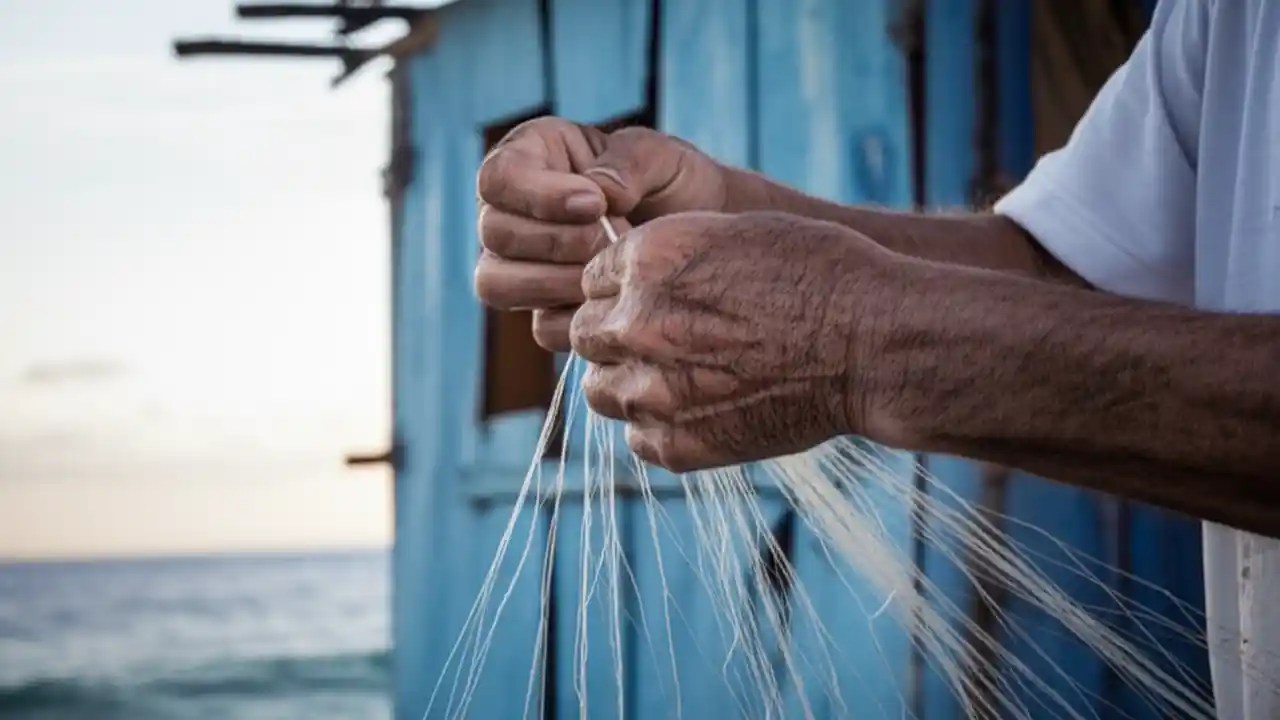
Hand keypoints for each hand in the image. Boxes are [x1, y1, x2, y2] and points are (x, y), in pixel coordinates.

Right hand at [473, 117, 726, 350]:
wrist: (703, 233)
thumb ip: (628, 161)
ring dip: (556, 282)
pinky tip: (615, 299)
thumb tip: (596, 194)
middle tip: (611, 239)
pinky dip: (579, 319)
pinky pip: (541, 327)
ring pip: (496, 284)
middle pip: (493, 234)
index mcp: (531, 158)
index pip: (496, 178)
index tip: (594, 203)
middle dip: (557, 241)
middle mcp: (513, 212)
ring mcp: (522, 266)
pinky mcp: (548, 311)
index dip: (537, 196)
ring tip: (609, 270)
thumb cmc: (676, 184)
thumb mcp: (661, 156)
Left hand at [570, 211, 910, 471]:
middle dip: (612, 335)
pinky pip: (636, 439)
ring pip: (600, 391)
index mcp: (646, 261)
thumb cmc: (821, 276)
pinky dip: (659, 427)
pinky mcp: (675, 444)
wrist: (871, 347)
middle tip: (660, 341)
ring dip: (627, 382)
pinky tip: (701, 410)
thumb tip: (629, 277)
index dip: (620, 289)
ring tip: (677, 378)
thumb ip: (668, 255)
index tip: (650, 299)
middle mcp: (636, 323)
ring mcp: (651, 389)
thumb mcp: (736, 233)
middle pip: (583, 333)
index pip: (590, 279)